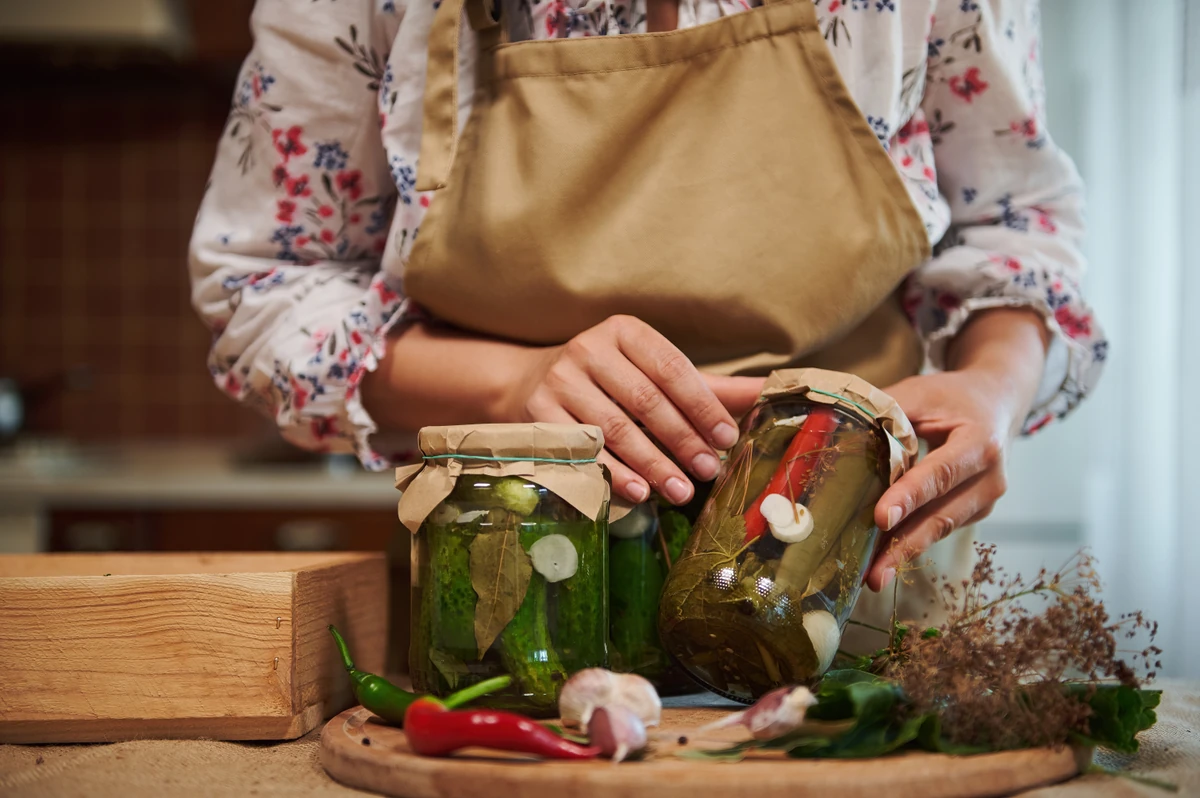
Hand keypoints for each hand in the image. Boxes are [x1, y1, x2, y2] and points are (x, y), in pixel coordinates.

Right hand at [499, 315, 763, 504]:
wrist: (527, 384)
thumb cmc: (608, 382)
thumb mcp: (652, 374)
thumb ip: (708, 387)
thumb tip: (769, 393)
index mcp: (624, 331)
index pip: (671, 368)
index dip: (702, 405)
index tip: (727, 438)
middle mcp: (588, 348)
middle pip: (645, 401)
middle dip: (682, 440)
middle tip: (709, 471)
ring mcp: (559, 380)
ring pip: (615, 429)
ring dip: (653, 464)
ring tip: (681, 490)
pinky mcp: (537, 413)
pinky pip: (583, 450)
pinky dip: (614, 473)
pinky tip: (640, 493)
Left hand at [865, 308, 1049, 590]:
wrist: (996, 402)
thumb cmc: (950, 396)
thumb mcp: (919, 393)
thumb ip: (884, 412)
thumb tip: (831, 426)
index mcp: (980, 442)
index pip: (940, 473)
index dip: (910, 496)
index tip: (881, 518)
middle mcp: (990, 477)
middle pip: (943, 515)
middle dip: (905, 544)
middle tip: (874, 571)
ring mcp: (985, 500)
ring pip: (940, 528)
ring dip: (904, 551)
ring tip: (874, 575)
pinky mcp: (975, 512)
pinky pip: (939, 528)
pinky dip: (911, 541)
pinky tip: (883, 557)